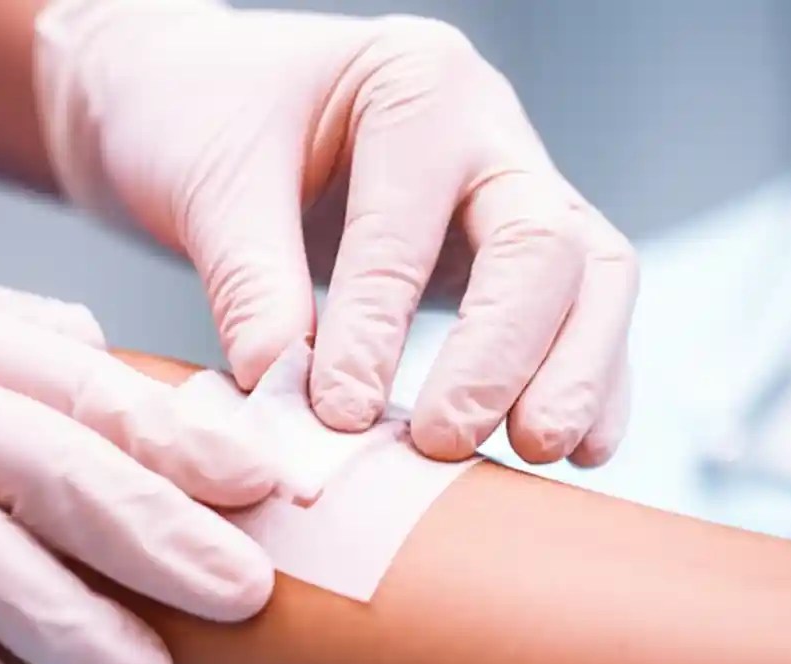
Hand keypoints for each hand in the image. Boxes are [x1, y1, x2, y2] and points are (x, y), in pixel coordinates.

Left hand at [37, 0, 638, 464]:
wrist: (198, 96)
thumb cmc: (202, 112)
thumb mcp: (209, 180)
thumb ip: (248, 280)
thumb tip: (281, 388)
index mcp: (416, 81)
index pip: (410, 224)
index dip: (377, 327)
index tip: (339, 413)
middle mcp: (487, 129)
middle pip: (544, 244)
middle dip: (504, 355)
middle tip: (445, 442)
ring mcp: (513, 187)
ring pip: (592, 276)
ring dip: (575, 373)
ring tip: (538, 454)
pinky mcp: (511, 249)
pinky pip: (580, 309)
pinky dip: (587, 377)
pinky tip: (578, 446)